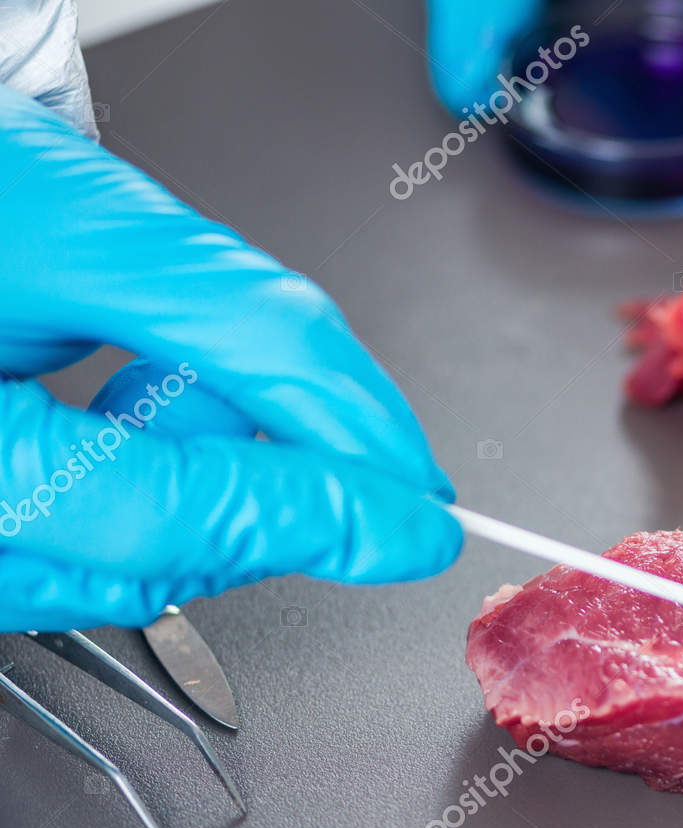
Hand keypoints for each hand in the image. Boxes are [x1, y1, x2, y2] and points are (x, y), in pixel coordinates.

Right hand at [0, 84, 460, 630]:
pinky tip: (146, 404)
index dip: (317, 513)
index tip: (420, 519)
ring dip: (211, 472)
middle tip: (325, 414)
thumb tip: (378, 444)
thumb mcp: (89, 234)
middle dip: (270, 482)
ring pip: (138, 564)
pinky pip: (98, 548)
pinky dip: (161, 480)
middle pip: (163, 555)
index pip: (176, 514)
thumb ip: (247, 333)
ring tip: (188, 369)